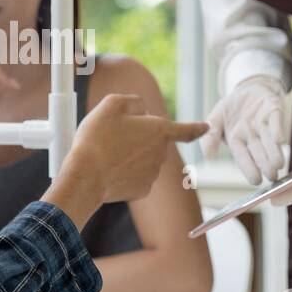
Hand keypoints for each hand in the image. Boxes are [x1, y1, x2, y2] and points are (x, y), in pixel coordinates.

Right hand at [61, 93, 209, 206]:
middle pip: (153, 143)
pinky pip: (136, 177)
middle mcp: (161, 154)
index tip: (206, 127)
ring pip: (143, 160)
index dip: (197, 127)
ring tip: (108, 155)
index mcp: (158, 131)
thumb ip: (133, 101)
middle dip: (138, 139)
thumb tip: (142, 110)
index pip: (185, 129)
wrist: (85, 176)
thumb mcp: (111, 104)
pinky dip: (125, 173)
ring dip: (130, 156)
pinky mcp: (142, 190)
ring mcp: (153, 174)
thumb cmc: (97, 138)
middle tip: (112, 138)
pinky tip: (110, 171)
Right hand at [201, 75, 287, 184]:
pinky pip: (275, 119)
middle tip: (272, 176)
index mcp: (237, 140)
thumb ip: (210, 136)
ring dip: (274, 151)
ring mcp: (264, 123)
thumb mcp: (215, 119)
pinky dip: (278, 129)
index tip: (255, 180)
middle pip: (259, 151)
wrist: (248, 87)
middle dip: (265, 163)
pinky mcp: (274, 109)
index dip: (249, 168)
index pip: (242, 156)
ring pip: (269, 139)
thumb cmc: (232, 107)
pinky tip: (280, 140)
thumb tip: (207, 156)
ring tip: (279, 163)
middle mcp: (253, 135)